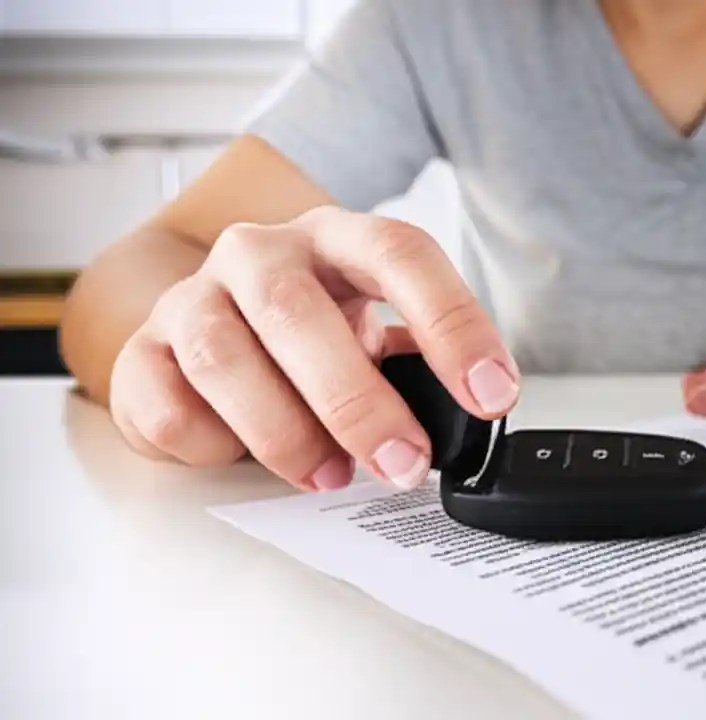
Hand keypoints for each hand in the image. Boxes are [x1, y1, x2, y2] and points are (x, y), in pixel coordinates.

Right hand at [109, 206, 518, 491]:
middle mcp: (260, 254)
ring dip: (287, 432)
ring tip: (333, 474)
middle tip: (405, 463)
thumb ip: (414, 368)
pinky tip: (245, 454)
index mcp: (336, 239)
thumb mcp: (376, 336)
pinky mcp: (140, 353)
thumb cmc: (315, 336)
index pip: (400, 254)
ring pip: (226, 359)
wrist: (218, 326)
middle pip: (299, 312)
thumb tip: (469, 419)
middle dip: (358, 402)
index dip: (452, 322)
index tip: (492, 393)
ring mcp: (191, 298)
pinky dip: (214, 445)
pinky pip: (168, 406)